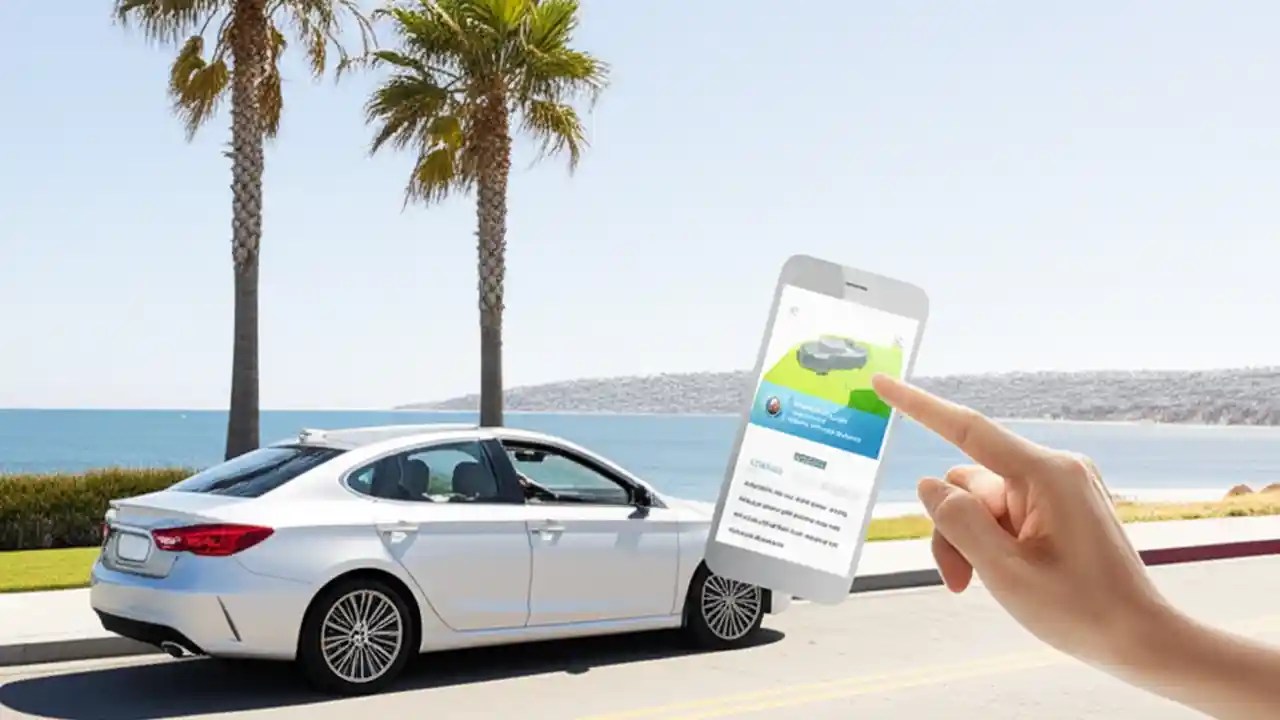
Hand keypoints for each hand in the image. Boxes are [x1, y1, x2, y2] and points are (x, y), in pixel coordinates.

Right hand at [870, 374, 1173, 666]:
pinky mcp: (1061, 506)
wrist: (1141, 640)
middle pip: (969, 482)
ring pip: (982, 501)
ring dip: (972, 540)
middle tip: (959, 580)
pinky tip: (1007, 574)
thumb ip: (957, 522)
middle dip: (953, 528)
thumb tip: (929, 486)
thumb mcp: (1003, 571)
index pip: (967, 430)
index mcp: (1047, 474)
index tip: (881, 382)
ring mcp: (1060, 487)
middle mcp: (1055, 469)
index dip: (918, 405)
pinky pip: (1005, 512)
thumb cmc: (1081, 610)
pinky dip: (993, 541)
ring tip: (982, 583)